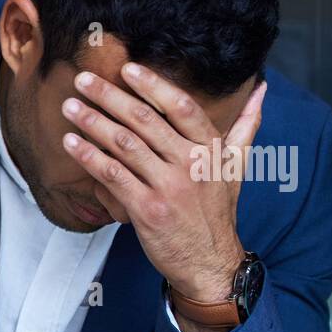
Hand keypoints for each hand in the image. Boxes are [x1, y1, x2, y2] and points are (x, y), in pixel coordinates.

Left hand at [61, 63, 265, 303]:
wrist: (210, 262)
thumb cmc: (216, 213)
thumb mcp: (237, 168)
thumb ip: (246, 126)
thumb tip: (262, 89)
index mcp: (209, 149)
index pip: (180, 106)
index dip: (152, 85)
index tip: (127, 68)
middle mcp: (190, 164)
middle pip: (145, 121)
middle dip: (109, 96)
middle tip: (82, 80)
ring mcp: (168, 187)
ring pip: (125, 145)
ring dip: (93, 123)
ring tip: (70, 107)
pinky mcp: (147, 209)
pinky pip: (113, 176)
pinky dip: (90, 158)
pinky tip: (71, 143)